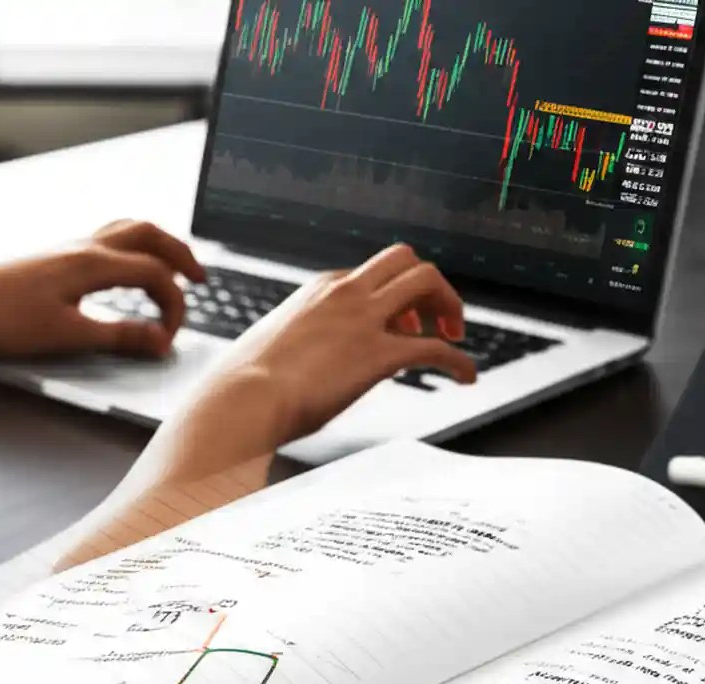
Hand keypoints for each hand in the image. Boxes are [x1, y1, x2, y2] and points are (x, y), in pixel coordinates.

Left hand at [0, 220, 204, 357]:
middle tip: (200, 279)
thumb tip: (160, 341)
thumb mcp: (64, 334)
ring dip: (157, 245)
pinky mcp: (56, 255)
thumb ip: (119, 336)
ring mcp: (69, 246)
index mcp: (92, 263)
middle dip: (181, 255)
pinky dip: (132, 248)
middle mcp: (85, 246)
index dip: (174, 306)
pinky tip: (126, 269)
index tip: (168, 337)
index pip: (157, 275)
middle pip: (150, 234)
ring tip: (172, 267)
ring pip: (128, 230)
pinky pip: (108, 238)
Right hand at [52, 244, 477, 571]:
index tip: (399, 325)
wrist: (238, 403)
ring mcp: (363, 319)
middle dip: (429, 285)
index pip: (372, 274)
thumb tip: (302, 371)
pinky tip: (466, 377)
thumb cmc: (245, 389)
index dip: (394, 298)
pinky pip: (434, 347)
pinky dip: (459, 360)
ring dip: (450, 304)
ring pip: (426, 279)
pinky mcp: (378, 354)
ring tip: (455, 337)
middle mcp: (343, 293)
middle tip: (439, 320)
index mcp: (318, 290)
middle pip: (405, 259)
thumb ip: (299, 348)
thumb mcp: (275, 351)